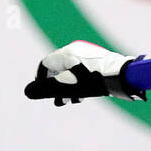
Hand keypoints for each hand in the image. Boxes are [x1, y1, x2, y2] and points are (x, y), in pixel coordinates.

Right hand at [24, 40, 144, 105]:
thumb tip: (28, 92)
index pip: (46, 64)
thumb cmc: (94, 82)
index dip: (41, 79)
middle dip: (57, 86)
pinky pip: (82, 68)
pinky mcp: (98, 57)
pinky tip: (84, 93)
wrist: (122, 76)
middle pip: (59, 68)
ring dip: (69, 86)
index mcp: (66, 54)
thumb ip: (47, 89)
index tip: (42, 91)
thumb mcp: (68, 87)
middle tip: (60, 100)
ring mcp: (88, 52)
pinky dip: (78, 81)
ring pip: (71, 70)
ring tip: (73, 99)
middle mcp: (75, 49)